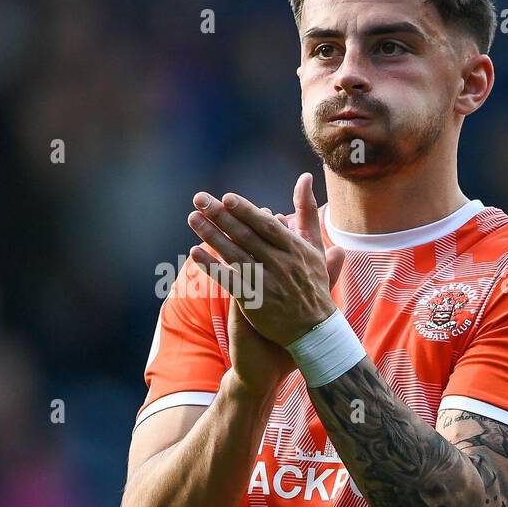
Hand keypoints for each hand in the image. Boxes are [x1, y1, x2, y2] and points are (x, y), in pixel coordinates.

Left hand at [187, 173, 344, 346]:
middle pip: (246, 236)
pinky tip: (194, 253)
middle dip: (221, 216)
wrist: (314, 329)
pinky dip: (212, 267)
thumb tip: (304, 177)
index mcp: (294, 248)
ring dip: (211, 236)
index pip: (266, 225)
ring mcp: (266, 283)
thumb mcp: (314, 245)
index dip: (246, 211)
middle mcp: (280, 264)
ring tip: (193, 218)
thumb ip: (307, 211)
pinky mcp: (254, 302)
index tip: (227, 197)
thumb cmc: (313, 282)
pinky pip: (228, 281)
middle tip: (199, 199)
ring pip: (235, 255)